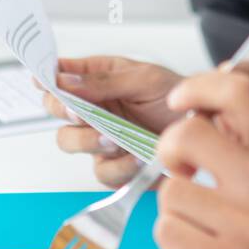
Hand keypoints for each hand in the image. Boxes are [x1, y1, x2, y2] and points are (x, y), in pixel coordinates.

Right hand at [35, 55, 182, 187]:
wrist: (206, 127)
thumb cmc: (175, 95)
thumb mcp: (144, 78)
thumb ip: (103, 81)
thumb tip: (64, 80)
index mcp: (98, 79)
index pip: (60, 76)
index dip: (46, 78)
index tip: (42, 80)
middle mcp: (95, 109)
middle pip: (56, 110)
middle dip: (62, 110)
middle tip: (78, 111)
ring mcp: (102, 138)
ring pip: (69, 142)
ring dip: (86, 140)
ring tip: (112, 138)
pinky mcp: (117, 167)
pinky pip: (102, 172)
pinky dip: (118, 166)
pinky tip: (134, 157)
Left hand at [154, 69, 248, 248]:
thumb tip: (201, 107)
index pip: (240, 94)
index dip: (198, 88)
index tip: (180, 101)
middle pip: (187, 135)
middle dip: (169, 151)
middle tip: (179, 169)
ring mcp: (247, 226)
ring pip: (170, 191)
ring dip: (174, 209)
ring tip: (200, 224)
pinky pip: (167, 230)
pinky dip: (173, 240)